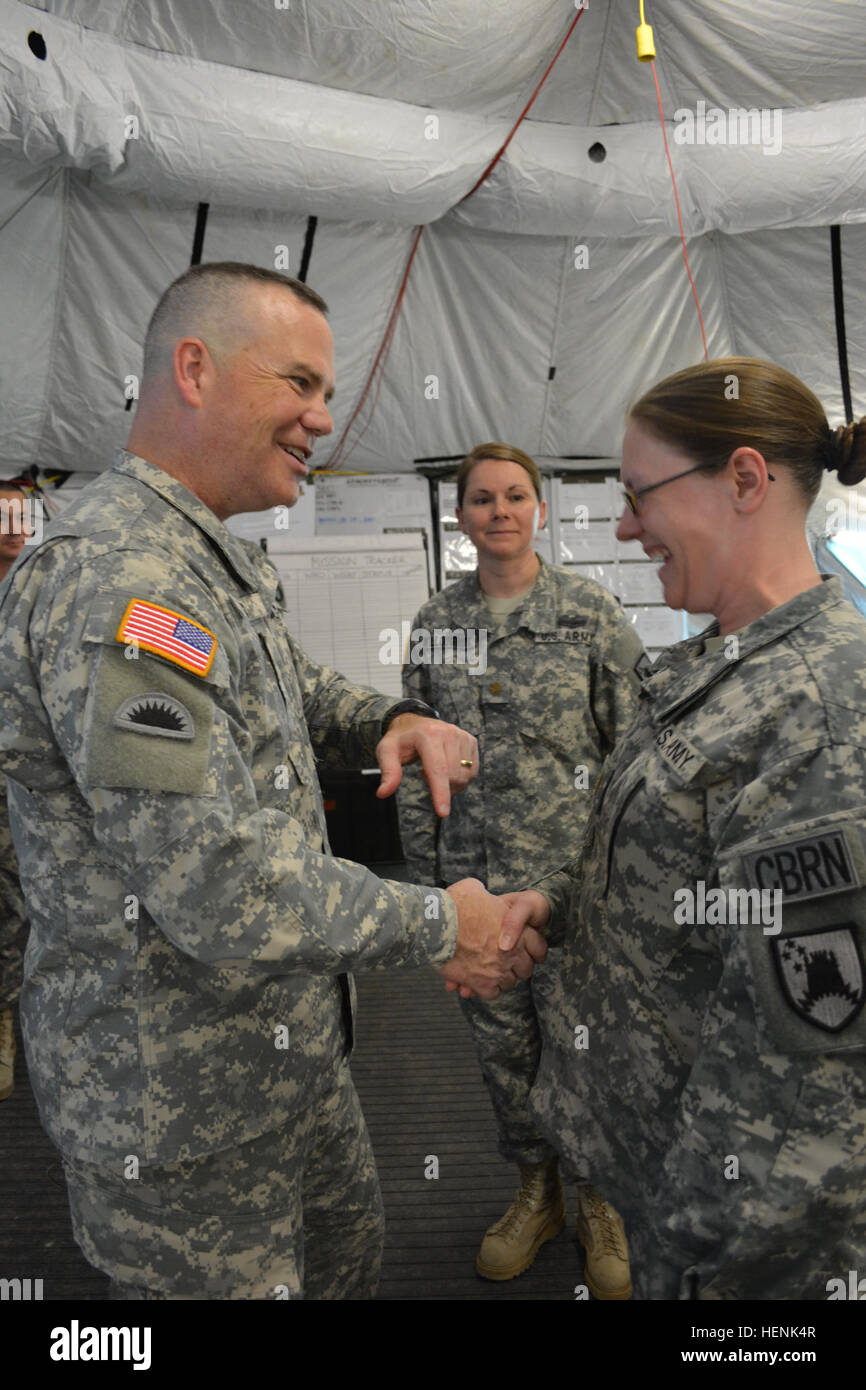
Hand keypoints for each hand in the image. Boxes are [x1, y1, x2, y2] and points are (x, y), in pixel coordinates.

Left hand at [375, 714, 477, 816]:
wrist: (415, 722)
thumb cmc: (400, 740)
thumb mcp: (387, 752)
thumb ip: (388, 772)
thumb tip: (383, 793)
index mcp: (428, 735)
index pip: (438, 769)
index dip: (440, 793)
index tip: (443, 813)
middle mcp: (449, 733)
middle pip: (453, 776)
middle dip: (440, 786)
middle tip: (423, 773)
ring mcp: (462, 736)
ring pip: (465, 776)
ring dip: (450, 783)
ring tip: (434, 769)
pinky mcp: (471, 741)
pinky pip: (472, 772)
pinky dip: (460, 778)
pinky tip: (447, 768)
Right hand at [438, 878, 547, 1000]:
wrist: (437, 924)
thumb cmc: (456, 904)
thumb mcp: (474, 889)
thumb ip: (484, 896)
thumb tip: (481, 895)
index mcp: (516, 930)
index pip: (538, 946)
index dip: (534, 950)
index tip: (528, 952)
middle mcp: (512, 953)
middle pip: (526, 969)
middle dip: (518, 967)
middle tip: (506, 962)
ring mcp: (498, 970)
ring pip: (509, 983)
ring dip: (501, 979)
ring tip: (489, 972)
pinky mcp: (481, 984)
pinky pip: (492, 994)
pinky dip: (486, 990)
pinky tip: (478, 982)